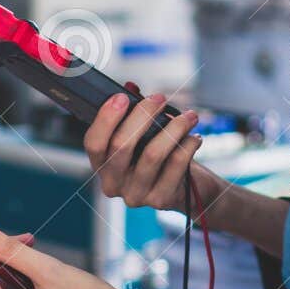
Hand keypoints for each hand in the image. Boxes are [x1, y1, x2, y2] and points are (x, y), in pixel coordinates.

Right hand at [84, 91, 222, 212]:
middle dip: (143, 115)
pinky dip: (188, 145)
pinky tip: (195, 137)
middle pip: (121, 146)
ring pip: (152, 154)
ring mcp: (135, 195)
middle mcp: (113, 183)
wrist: (187, 190)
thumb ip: (133, 115)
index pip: (94, 143)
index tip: (122, 96)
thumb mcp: (144, 137)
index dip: (106, 118)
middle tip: (160, 98)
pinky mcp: (159, 200)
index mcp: (103, 165)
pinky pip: (175, 165)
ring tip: (189, 116)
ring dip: (174, 128)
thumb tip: (131, 88)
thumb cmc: (161, 157)